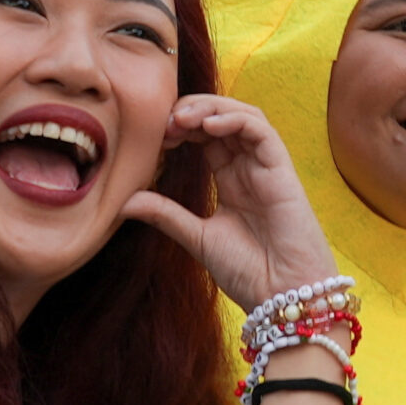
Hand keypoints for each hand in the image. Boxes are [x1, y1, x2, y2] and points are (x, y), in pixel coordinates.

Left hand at [126, 95, 337, 309]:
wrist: (282, 296)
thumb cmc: (248, 272)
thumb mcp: (197, 238)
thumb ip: (166, 215)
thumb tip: (123, 202)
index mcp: (232, 181)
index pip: (206, 137)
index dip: (180, 127)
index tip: (154, 136)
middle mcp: (250, 169)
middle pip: (224, 119)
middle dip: (192, 111)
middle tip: (164, 123)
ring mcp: (267, 168)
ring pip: (243, 116)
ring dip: (211, 108)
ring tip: (182, 118)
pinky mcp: (282, 171)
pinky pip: (262, 131)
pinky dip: (235, 119)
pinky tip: (208, 125)